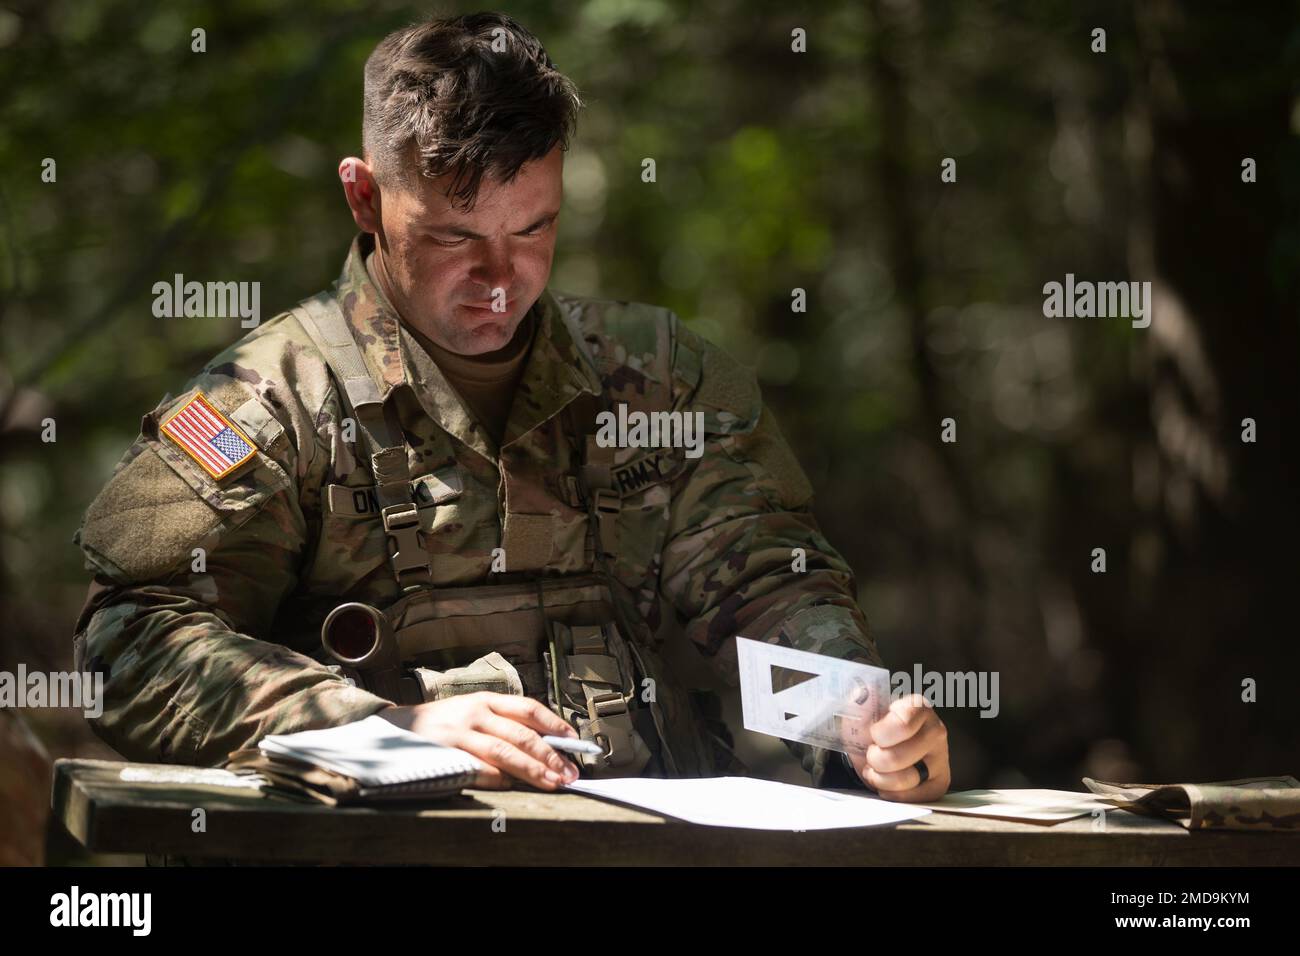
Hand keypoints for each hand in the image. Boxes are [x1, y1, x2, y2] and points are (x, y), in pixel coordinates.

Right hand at [376, 692, 580, 790]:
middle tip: (569, 772)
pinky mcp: (445, 754)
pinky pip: (477, 769)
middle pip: (521, 734)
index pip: (529, 708)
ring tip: (552, 783)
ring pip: (504, 752)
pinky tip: (511, 786)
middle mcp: (475, 713)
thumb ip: (503, 722)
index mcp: (486, 700)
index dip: (554, 725)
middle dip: (550, 755)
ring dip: (532, 770)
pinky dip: (497, 779)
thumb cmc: (443, 723)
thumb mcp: (473, 711)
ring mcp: (459, 734)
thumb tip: (545, 743)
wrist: (394, 727)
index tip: (574, 741)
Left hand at [845, 693, 949, 802]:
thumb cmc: (871, 726)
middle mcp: (936, 730)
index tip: (873, 734)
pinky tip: (886, 783)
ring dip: (880, 778)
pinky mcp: (939, 784)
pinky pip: (913, 798)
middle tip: (872, 754)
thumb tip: (859, 692)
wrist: (877, 747)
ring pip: (904, 780)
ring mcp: (941, 758)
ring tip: (876, 769)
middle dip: (874, 759)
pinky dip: (892, 794)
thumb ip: (860, 699)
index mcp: (918, 707)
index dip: (879, 735)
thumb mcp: (861, 709)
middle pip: (897, 757)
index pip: (902, 725)